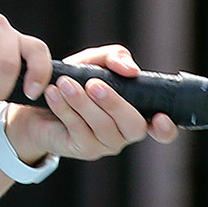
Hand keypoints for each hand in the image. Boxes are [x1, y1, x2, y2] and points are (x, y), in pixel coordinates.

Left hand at [2, 45, 178, 161]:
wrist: (40, 100)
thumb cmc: (76, 79)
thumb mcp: (95, 61)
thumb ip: (114, 57)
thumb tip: (131, 70)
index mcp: (137, 111)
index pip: (162, 130)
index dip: (167, 129)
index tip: (161, 118)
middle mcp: (125, 132)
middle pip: (133, 126)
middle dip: (114, 104)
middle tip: (93, 84)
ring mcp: (106, 144)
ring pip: (103, 128)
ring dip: (83, 103)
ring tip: (65, 83)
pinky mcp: (83, 149)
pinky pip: (78, 131)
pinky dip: (65, 109)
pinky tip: (54, 94)